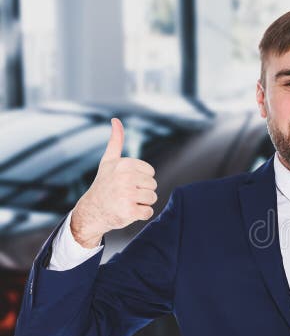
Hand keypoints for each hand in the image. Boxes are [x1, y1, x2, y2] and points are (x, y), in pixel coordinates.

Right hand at [71, 118, 157, 247]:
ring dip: (142, 203)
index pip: (150, 173)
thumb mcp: (108, 161)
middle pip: (153, 185)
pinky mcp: (129, 211)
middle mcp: (125, 178)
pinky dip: (140, 215)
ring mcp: (127, 195)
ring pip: (152, 198)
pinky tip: (126, 212)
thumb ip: (115, 141)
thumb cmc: (104, 184)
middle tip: (124, 193)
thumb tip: (116, 119)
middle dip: (142, 192)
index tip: (125, 181)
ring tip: (125, 202)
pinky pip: (148, 212)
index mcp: (124, 164)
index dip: (140, 179)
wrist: (91, 211)